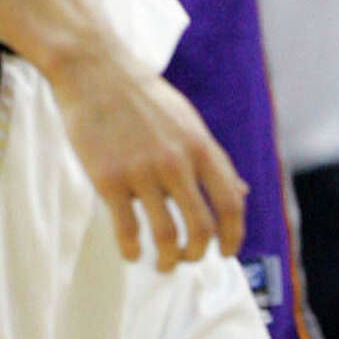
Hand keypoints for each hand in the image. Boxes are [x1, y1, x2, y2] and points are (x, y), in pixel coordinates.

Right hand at [47, 38, 245, 271]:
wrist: (96, 73)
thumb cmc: (144, 99)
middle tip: (190, 259)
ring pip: (166, 234)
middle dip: (198, 252)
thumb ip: (212, 160)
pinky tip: (133, 254)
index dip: (234, 234)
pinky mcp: (109, 179)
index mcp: (201, 147)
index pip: (231, 202)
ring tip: (164, 265)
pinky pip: (127, 228)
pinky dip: (132, 249)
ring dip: (168, 259)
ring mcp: (142, 172)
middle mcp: (177, 162)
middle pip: (202, 226)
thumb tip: (241, 194)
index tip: (228, 252)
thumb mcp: (189, 123)